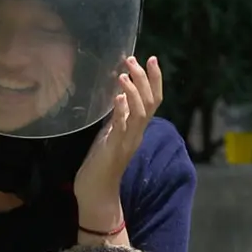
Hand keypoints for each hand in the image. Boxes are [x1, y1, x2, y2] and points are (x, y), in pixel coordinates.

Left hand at [73, 55, 162, 237]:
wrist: (96, 192)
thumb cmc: (100, 164)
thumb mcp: (109, 133)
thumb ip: (116, 117)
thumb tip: (117, 96)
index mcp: (137, 129)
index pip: (153, 100)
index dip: (155, 80)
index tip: (152, 59)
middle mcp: (137, 133)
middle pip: (150, 102)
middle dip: (145, 79)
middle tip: (133, 60)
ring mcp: (127, 141)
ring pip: (141, 112)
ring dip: (133, 92)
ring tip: (123, 74)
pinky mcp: (115, 148)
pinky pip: (122, 127)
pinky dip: (122, 111)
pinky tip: (118, 97)